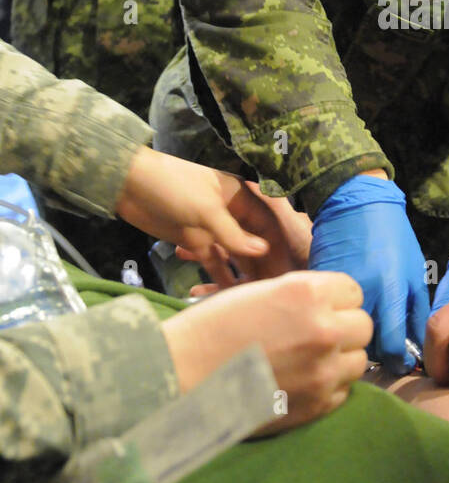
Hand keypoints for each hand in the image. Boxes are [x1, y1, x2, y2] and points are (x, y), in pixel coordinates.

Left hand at [115, 148, 309, 284]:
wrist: (129, 184)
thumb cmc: (174, 187)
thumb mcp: (206, 210)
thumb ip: (233, 234)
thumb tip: (264, 251)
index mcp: (240, 199)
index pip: (267, 226)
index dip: (277, 249)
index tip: (284, 273)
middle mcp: (232, 216)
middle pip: (253, 245)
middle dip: (261, 266)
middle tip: (270, 291)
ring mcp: (212, 231)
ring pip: (233, 257)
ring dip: (240, 275)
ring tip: (250, 298)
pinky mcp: (194, 243)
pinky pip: (211, 262)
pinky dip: (216, 277)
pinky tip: (224, 294)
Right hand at [161, 271, 370, 430]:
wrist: (181, 375)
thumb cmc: (213, 327)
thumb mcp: (262, 292)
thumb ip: (304, 296)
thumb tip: (335, 305)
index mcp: (307, 294)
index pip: (353, 291)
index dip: (336, 299)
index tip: (321, 307)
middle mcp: (323, 330)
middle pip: (363, 325)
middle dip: (344, 328)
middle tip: (316, 334)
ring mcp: (323, 372)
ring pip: (358, 360)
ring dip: (339, 359)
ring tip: (307, 360)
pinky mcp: (317, 405)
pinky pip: (343, 391)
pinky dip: (328, 386)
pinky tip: (299, 381)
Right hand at [309, 174, 429, 373]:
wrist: (355, 202)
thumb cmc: (392, 236)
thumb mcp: (413, 271)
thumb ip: (414, 311)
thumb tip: (415, 348)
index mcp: (390, 290)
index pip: (392, 346)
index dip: (397, 361)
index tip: (400, 364)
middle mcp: (362, 294)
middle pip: (365, 344)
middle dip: (374, 351)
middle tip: (381, 348)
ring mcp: (334, 291)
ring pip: (343, 334)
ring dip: (353, 339)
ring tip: (362, 333)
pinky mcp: (315, 285)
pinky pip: (325, 315)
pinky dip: (333, 321)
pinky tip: (341, 316)